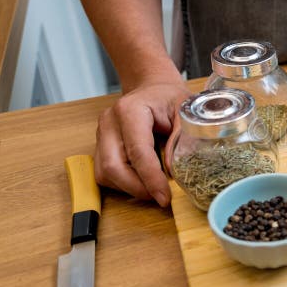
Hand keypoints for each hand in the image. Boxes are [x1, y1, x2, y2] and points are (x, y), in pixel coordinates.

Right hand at [95, 80, 191, 206]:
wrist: (153, 89)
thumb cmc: (170, 99)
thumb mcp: (186, 112)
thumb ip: (183, 138)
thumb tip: (173, 171)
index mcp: (130, 110)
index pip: (137, 151)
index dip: (151, 178)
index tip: (164, 197)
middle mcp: (109, 122)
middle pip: (112, 166)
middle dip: (137, 188)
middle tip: (160, 197)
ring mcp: (101, 135)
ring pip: (105, 174)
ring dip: (129, 188)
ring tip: (154, 186)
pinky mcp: (100, 146)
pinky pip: (105, 173)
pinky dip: (124, 183)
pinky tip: (142, 179)